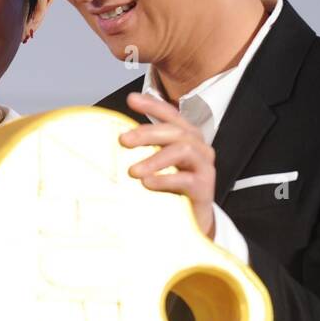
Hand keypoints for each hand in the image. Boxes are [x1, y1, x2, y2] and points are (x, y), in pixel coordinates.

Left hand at [120, 92, 215, 237]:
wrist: (192, 220)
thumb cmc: (172, 188)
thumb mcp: (158, 165)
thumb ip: (144, 150)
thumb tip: (114, 140)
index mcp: (186, 137)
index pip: (170, 115)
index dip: (152, 105)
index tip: (131, 100)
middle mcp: (199, 147)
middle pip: (175, 131)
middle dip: (147, 132)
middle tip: (124, 140)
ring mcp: (204, 166)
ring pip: (182, 150)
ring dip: (155, 158)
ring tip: (133, 171)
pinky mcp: (205, 187)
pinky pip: (186, 179)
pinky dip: (164, 179)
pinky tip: (147, 184)